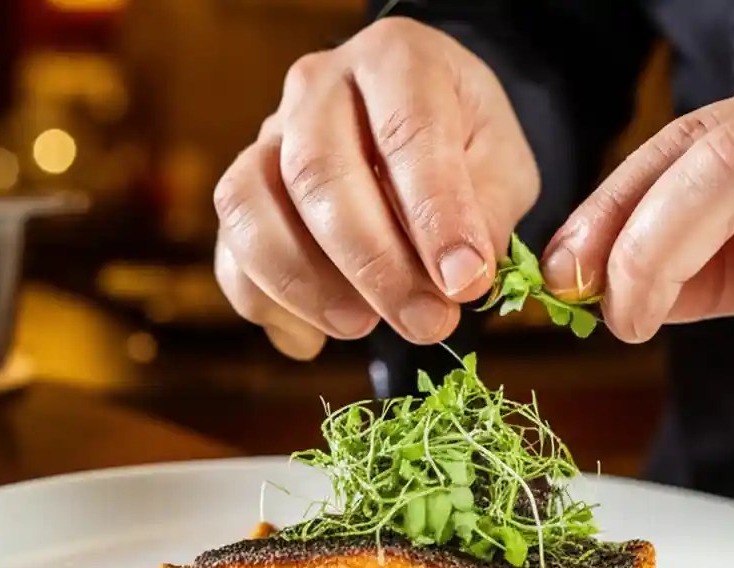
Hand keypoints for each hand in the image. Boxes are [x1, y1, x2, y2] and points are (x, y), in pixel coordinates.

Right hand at [213, 18, 537, 358]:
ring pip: (252, 208)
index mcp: (396, 60)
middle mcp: (318, 87)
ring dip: (305, 284)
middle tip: (426, 323)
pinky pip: (231, 251)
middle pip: (318, 172)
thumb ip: (488, 211)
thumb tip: (459, 277)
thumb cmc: (464, 146)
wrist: (418, 129)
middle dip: (374, 264)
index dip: (435, 214)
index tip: (463, 282)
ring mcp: (268, 137)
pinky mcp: (243, 194)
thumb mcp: (503, 164)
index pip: (408, 133)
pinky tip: (312, 340)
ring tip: (362, 327)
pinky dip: (266, 304)